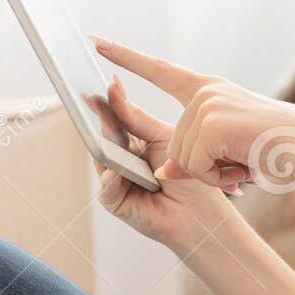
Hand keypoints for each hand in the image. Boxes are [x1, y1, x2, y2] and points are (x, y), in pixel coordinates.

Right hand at [84, 79, 244, 253]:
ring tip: (105, 127)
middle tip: (93, 98)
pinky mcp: (114, 201)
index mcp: (131, 142)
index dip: (108, 103)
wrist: (200, 210)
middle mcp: (119, 159)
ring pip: (102, 158)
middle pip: (104, 136)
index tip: (107, 83)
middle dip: (100, 118)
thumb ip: (137, 120)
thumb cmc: (187, 175)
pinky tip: (117, 170)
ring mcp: (114, 179)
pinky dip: (112, 178)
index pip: (114, 119)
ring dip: (104, 144)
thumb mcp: (163, 138)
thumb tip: (115, 92)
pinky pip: (107, 187)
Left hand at [91, 36, 294, 193]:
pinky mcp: (212, 122)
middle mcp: (205, 92)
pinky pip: (193, 166)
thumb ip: (194, 153)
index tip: (95, 40)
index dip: (126, 57)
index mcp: (208, 90)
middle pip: (172, 146)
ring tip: (244, 164)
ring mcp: (207, 104)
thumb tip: (166, 173)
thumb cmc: (274, 150)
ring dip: (211, 175)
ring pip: (182, 159)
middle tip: (239, 165)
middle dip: (201, 168)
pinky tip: (242, 170)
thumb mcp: (226, 150)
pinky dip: (216, 178)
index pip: (159, 70)